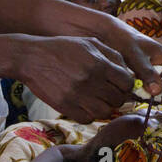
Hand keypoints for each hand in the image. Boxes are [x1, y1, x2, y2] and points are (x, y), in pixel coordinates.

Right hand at [9, 35, 139, 122]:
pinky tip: (84, 104)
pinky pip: (88, 119)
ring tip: (97, 99)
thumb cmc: (63, 48)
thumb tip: (129, 72)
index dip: (126, 85)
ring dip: (104, 107)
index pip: (128, 83)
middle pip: (118, 100)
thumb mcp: (90, 43)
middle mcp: (90, 80)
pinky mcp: (65, 106)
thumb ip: (113, 55)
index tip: (120, 85)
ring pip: (105, 112)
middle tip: (108, 92)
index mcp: (99, 63)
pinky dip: (89, 114)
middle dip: (117, 97)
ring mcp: (77, 95)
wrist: (31, 57)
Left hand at [97, 16, 161, 95]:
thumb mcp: (135, 57)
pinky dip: (140, 89)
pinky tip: (132, 94)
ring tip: (139, 98)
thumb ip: (147, 73)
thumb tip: (157, 91)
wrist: (107, 32)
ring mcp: (150, 67)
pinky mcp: (140, 71)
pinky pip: (144, 83)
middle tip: (150, 101)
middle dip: (161, 93)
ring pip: (154, 84)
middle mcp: (159, 62)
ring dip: (149, 92)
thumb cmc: (123, 40)